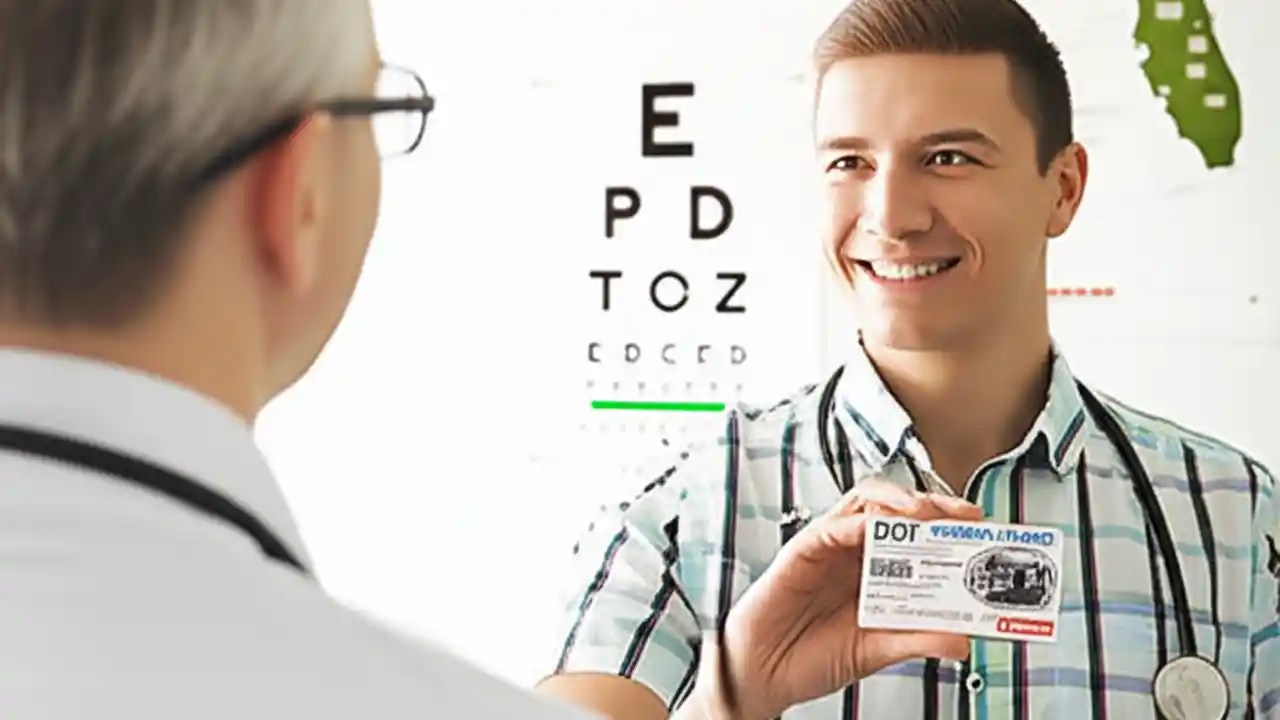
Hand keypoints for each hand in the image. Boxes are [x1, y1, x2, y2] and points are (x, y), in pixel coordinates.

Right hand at [692, 479, 981, 719]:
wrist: (765, 674)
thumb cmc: (812, 658)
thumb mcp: (876, 650)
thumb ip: (917, 639)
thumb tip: (963, 639)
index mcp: (876, 571)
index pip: (918, 535)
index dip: (948, 525)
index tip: (979, 528)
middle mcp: (855, 552)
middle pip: (897, 510)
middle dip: (932, 505)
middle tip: (961, 515)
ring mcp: (829, 547)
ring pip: (865, 503)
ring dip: (896, 501)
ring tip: (924, 513)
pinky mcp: (802, 551)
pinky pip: (830, 526)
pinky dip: (855, 523)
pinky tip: (874, 532)